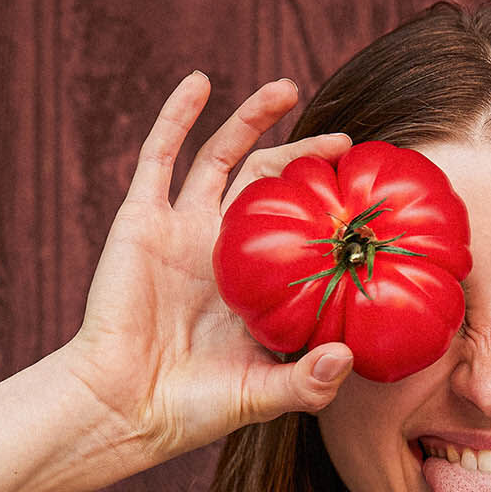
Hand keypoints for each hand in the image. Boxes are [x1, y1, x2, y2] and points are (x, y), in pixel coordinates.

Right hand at [63, 74, 355, 462]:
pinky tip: (202, 82)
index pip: (300, 234)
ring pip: (221, 158)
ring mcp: (181, 231)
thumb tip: (349, 355)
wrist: (123, 406)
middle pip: (267, 186)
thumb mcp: (263, 398)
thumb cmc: (193, 409)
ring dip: (251, 120)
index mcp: (252, 287)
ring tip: (285, 88)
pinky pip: (160, 155)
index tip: (367, 196)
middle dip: (303, 160)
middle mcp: (220, 253)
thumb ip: (309, 382)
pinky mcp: (142, 219)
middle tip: (343, 144)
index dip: (330, 213)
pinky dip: (178, 115)